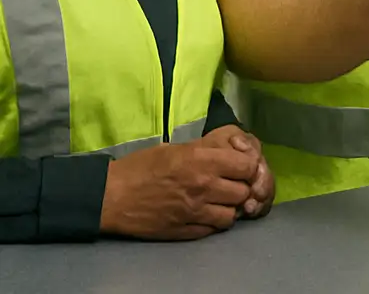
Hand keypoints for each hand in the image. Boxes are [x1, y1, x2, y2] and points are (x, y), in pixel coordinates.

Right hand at [100, 137, 261, 239]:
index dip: (248, 166)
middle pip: (244, 191)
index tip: (241, 167)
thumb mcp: (175, 148)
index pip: (248, 166)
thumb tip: (230, 152)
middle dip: (240, 188)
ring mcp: (194, 212)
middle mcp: (203, 186)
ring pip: (232, 215)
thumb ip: (205, 151)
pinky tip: (205, 215)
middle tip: (230, 186)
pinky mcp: (184, 231)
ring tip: (219, 202)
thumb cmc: (140, 167)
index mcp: (201, 160)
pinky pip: (213, 229)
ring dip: (229, 208)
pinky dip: (214, 223)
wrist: (109, 197)